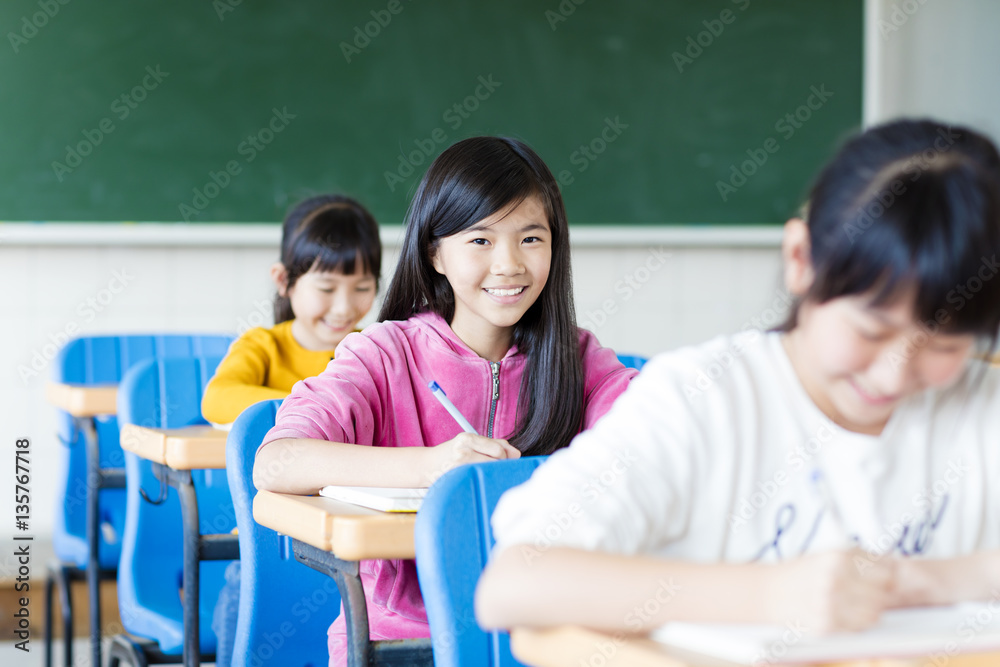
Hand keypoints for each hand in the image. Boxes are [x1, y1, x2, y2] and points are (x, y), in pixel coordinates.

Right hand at [425, 433, 520, 484]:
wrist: (428, 464)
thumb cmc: (453, 453)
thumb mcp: (472, 442)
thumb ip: (495, 444)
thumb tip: (516, 454)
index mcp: (468, 438)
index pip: (498, 449)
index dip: (505, 457)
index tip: (505, 461)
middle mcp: (462, 450)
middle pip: (496, 461)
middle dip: (500, 466)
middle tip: (495, 469)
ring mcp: (458, 466)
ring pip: (488, 471)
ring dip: (491, 474)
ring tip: (484, 473)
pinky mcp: (455, 478)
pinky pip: (477, 479)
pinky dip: (482, 480)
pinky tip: (477, 479)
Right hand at [765, 549, 894, 633]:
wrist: (767, 593)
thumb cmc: (801, 573)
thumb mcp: (828, 556)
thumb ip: (859, 559)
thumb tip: (894, 565)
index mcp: (838, 556)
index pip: (887, 568)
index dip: (887, 574)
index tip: (881, 577)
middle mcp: (836, 577)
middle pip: (885, 590)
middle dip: (881, 592)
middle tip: (867, 592)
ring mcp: (831, 602)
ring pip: (876, 612)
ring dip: (871, 610)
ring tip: (855, 604)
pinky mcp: (827, 624)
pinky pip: (860, 627)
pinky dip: (857, 623)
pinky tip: (845, 614)